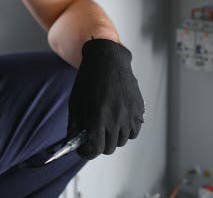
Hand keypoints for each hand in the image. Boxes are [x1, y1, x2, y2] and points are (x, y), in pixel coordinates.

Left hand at [67, 38, 144, 158]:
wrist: (108, 59)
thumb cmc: (88, 80)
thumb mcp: (75, 102)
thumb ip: (74, 125)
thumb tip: (74, 143)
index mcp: (96, 117)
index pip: (95, 149)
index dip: (87, 152)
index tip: (84, 149)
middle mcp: (115, 118)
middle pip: (109, 148)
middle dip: (99, 145)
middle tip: (94, 135)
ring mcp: (129, 114)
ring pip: (122, 141)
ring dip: (113, 138)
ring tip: (106, 125)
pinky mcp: (138, 109)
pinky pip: (134, 131)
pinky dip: (126, 131)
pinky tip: (119, 121)